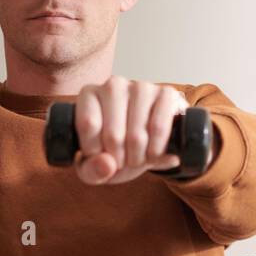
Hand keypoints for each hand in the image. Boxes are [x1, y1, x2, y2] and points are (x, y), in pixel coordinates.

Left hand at [72, 76, 187, 185]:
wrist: (147, 145)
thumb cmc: (115, 151)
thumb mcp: (94, 167)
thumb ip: (91, 170)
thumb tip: (107, 165)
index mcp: (89, 94)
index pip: (88, 124)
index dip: (95, 151)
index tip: (101, 157)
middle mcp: (114, 85)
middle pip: (113, 133)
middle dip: (119, 159)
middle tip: (122, 162)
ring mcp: (141, 87)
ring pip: (136, 134)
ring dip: (138, 157)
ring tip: (137, 159)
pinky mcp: (166, 94)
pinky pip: (159, 128)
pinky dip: (157, 149)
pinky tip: (153, 153)